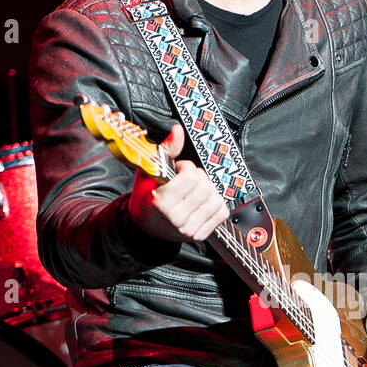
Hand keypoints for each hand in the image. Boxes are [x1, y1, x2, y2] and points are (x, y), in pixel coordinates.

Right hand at [128, 122, 228, 242]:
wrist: (144, 227)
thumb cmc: (145, 197)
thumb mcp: (149, 171)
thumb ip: (166, 150)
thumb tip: (178, 131)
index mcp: (161, 201)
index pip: (191, 177)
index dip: (187, 167)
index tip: (180, 170)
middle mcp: (176, 217)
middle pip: (206, 187)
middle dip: (198, 178)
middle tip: (187, 180)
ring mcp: (188, 228)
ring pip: (216, 199)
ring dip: (208, 190)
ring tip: (195, 191)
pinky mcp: (199, 235)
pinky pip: (222, 212)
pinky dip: (216, 203)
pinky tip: (203, 201)